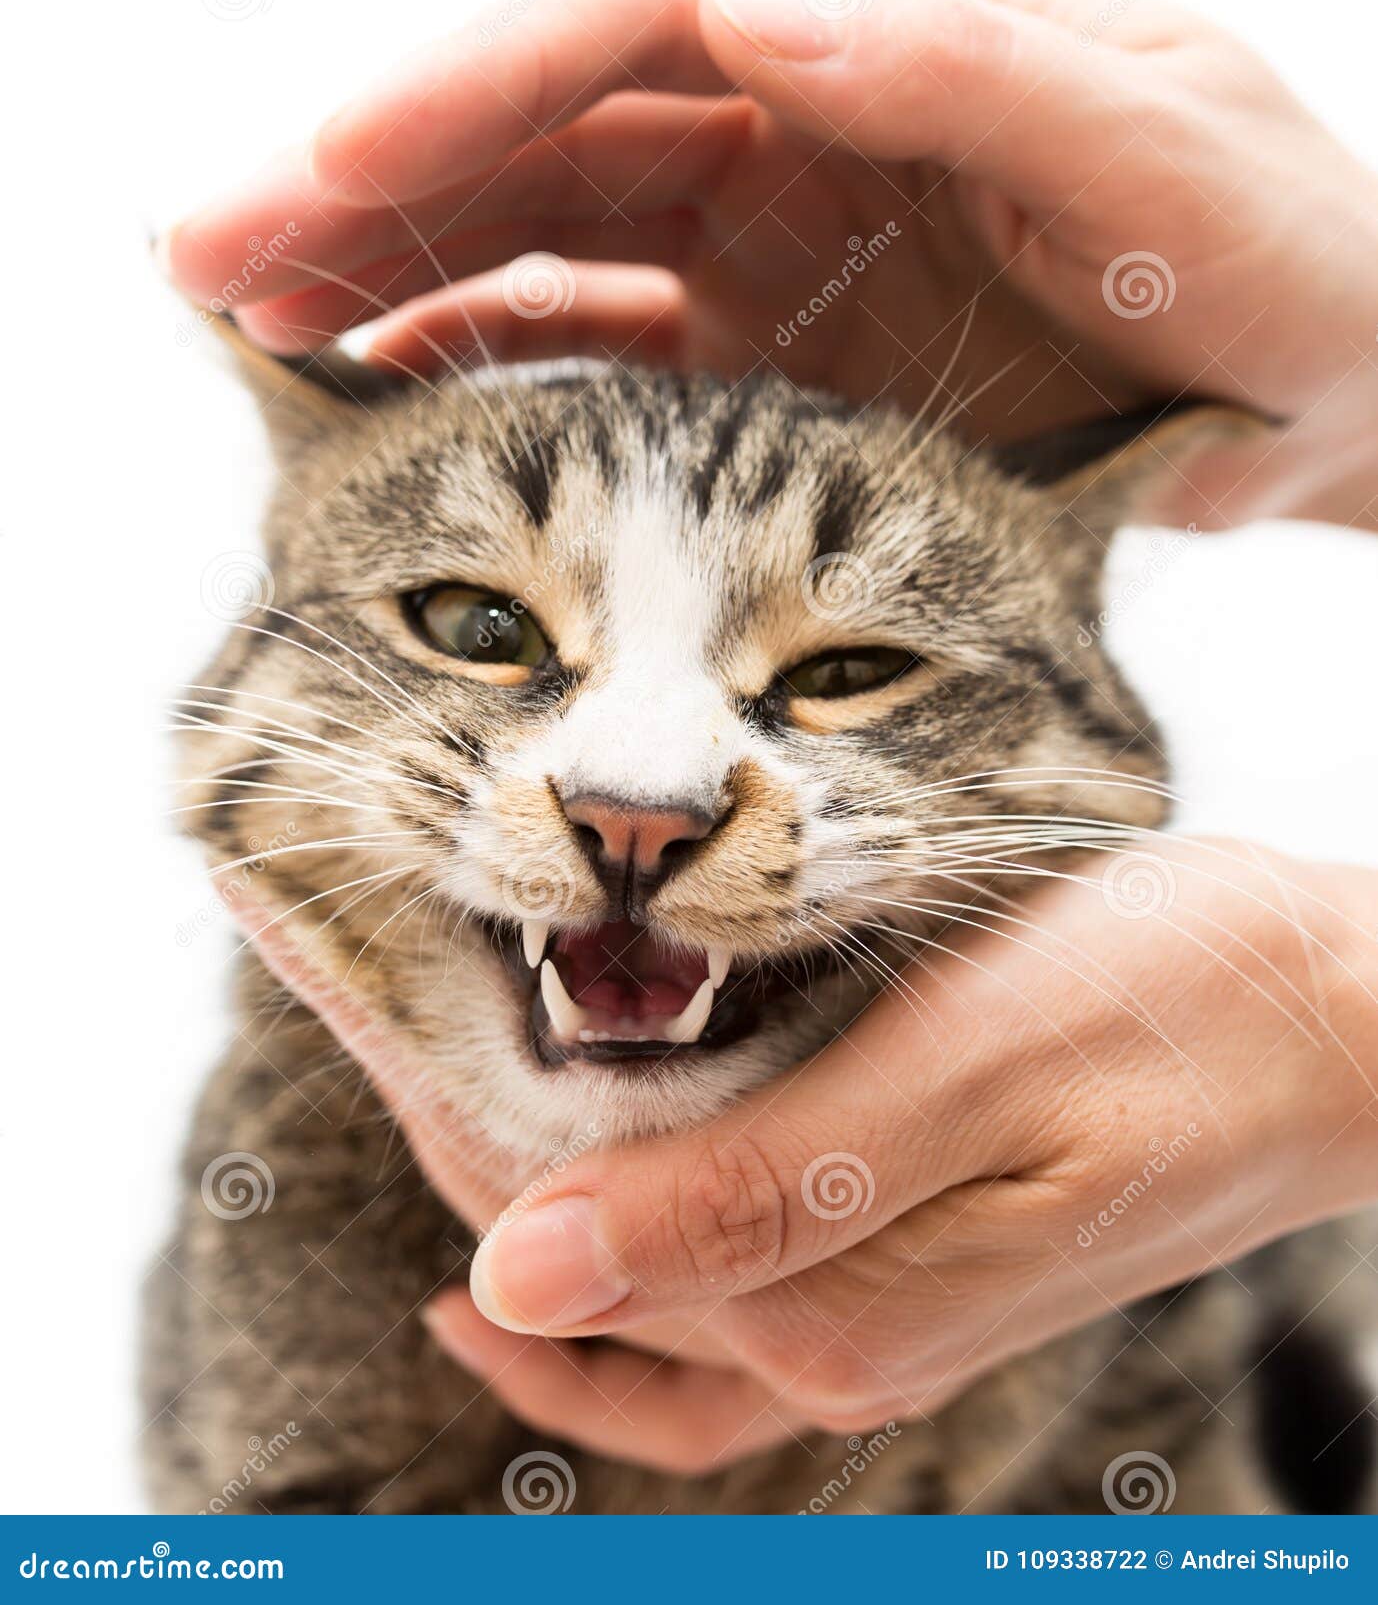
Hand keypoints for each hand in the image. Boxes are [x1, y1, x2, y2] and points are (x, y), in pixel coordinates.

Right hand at [161, 0, 1377, 525]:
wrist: (1329, 393)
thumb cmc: (1282, 267)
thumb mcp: (1156, 150)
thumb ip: (969, 67)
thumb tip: (752, 4)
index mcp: (881, 30)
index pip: (630, 22)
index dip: (471, 85)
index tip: (329, 164)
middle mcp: (797, 120)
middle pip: (541, 124)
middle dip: (368, 182)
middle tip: (206, 256)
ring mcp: (770, 242)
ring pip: (539, 235)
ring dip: (393, 279)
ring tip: (255, 332)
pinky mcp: (765, 353)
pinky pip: (594, 346)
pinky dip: (488, 368)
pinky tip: (393, 401)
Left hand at [233, 840, 1377, 1472]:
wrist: (1335, 1023)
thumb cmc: (1179, 1014)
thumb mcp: (971, 1079)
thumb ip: (755, 1193)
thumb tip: (515, 1277)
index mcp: (818, 1300)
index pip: (535, 1204)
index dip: (404, 1066)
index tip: (299, 927)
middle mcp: (815, 1332)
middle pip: (551, 1229)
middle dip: (420, 1084)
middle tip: (319, 944)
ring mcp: (851, 1306)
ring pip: (607, 1249)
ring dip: (489, 1151)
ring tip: (398, 1031)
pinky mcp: (886, 1250)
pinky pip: (694, 1280)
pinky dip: (599, 1245)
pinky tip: (546, 1194)